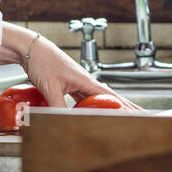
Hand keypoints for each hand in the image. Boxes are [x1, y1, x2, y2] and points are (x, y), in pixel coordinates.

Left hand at [24, 36, 142, 109]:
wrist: (31, 50)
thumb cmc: (43, 62)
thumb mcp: (51, 88)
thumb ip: (58, 107)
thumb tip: (65, 122)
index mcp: (86, 80)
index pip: (112, 97)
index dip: (126, 106)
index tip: (140, 113)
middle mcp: (85, 81)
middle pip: (109, 98)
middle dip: (123, 107)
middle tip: (138, 117)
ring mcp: (77, 83)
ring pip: (96, 99)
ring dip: (108, 107)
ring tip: (119, 117)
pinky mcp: (68, 84)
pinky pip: (84, 98)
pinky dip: (91, 106)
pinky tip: (91, 112)